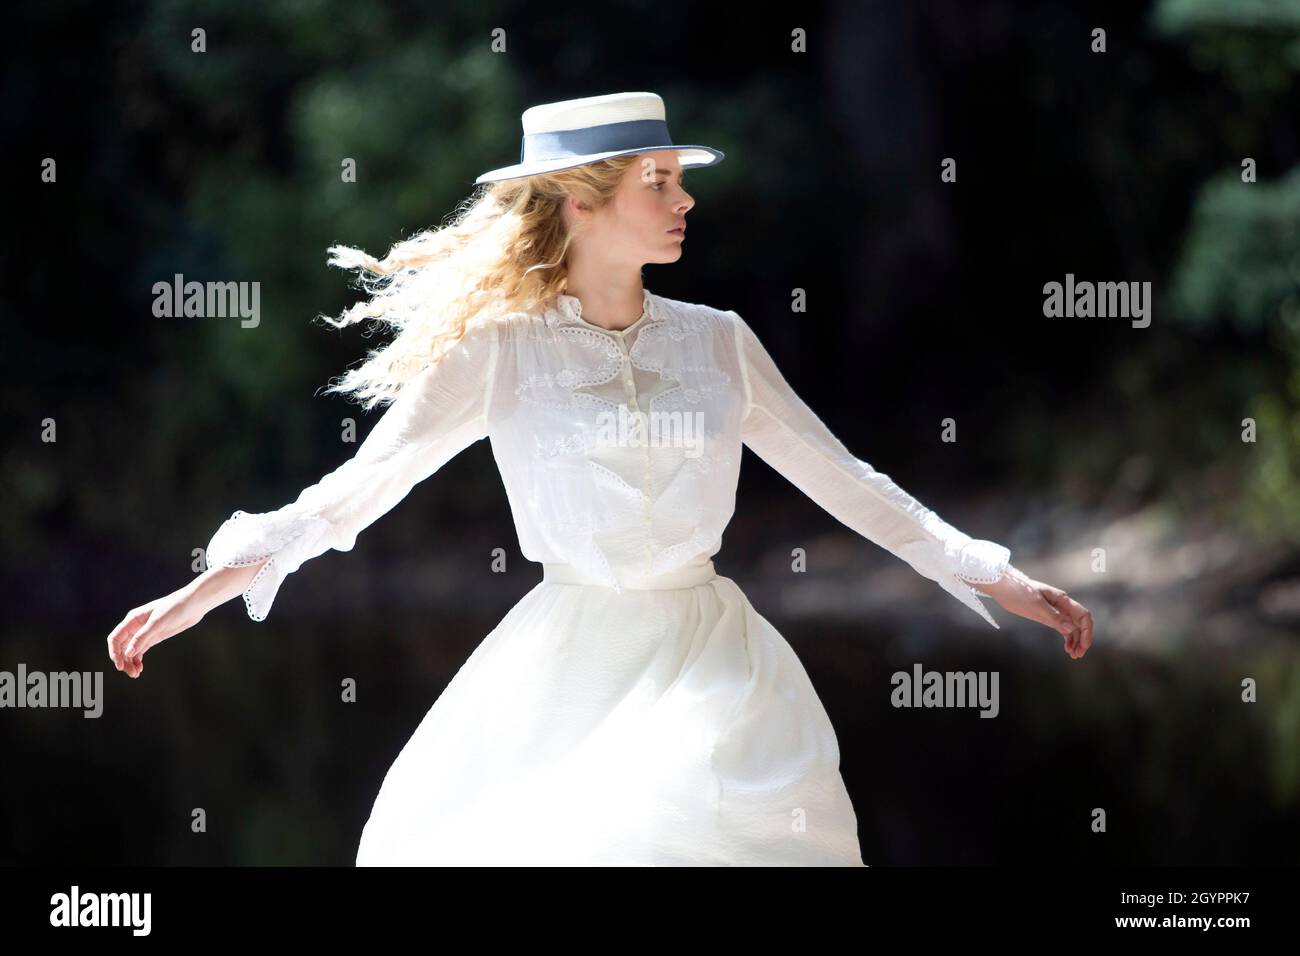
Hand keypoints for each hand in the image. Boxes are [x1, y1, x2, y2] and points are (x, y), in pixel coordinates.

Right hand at [106, 588, 203, 678]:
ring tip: (135, 674)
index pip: (115, 638)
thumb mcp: (158, 622)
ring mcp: (145, 632)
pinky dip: (137, 659)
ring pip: (131, 650)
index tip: (120, 666)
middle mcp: (136, 626)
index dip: (114, 653)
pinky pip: (140, 650)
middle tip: (131, 674)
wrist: (194, 604)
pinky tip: (140, 668)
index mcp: (132, 619)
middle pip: (122, 646)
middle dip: (123, 660)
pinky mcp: (154, 637)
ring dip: (130, 662)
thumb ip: (142, 637)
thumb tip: (128, 653)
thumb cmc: (175, 608)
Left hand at [973, 565, 1093, 658]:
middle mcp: (1062, 605)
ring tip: (1074, 655)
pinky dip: (1067, 638)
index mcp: (1062, 599)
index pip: (1083, 615)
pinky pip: (1062, 628)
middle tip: (1078, 654)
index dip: (1087, 631)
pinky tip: (1067, 648)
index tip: (1084, 646)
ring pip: (1072, 627)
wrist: (1002, 587)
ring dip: (1076, 640)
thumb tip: (1072, 628)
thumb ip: (1054, 617)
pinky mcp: (1047, 616)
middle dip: (1083, 639)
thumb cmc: (1018, 592)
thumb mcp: (1036, 606)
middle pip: (1080, 623)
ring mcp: (1055, 611)